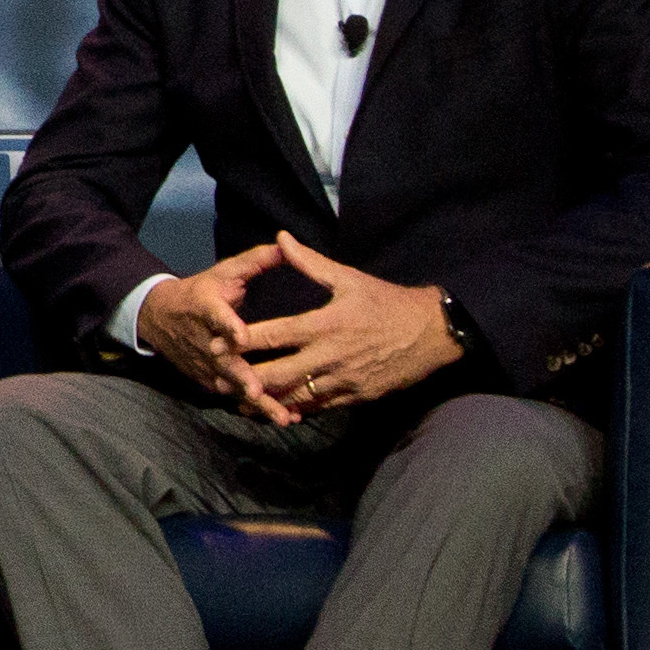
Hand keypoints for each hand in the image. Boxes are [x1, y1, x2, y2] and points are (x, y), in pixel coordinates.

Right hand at [129, 250, 284, 411]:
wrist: (159, 317)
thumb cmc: (201, 292)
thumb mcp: (223, 272)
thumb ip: (255, 261)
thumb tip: (285, 244)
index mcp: (207, 308)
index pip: (217, 317)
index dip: (229, 327)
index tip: (243, 337)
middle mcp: (205, 341)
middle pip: (225, 362)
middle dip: (242, 378)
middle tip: (257, 391)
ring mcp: (206, 365)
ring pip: (232, 385)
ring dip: (256, 401)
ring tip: (281, 416)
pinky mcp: (209, 380)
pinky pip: (234, 395)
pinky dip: (257, 408)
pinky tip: (283, 417)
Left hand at [227, 237, 464, 419]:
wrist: (432, 334)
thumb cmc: (387, 302)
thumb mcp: (349, 278)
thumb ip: (310, 263)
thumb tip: (280, 239)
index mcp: (325, 324)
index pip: (275, 335)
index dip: (243, 342)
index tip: (218, 343)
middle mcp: (330, 356)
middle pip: (279, 374)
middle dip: (248, 378)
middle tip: (221, 378)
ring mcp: (343, 380)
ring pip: (297, 397)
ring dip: (268, 400)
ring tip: (242, 400)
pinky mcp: (355, 397)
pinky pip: (320, 407)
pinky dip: (298, 409)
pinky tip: (280, 410)